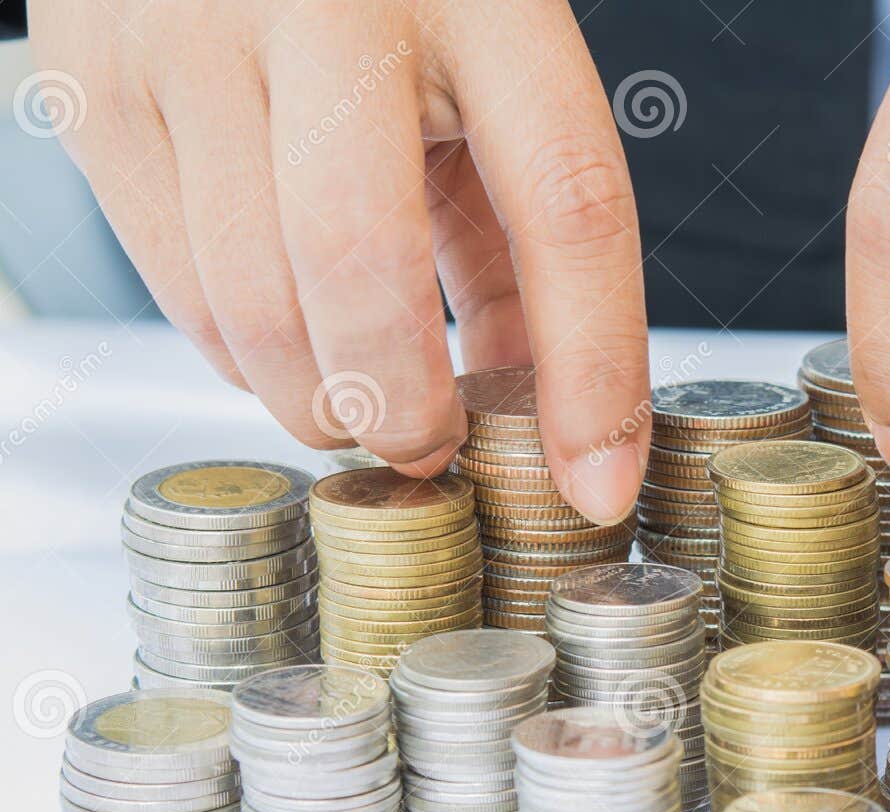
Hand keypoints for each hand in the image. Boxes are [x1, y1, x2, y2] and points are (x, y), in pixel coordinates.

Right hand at [29, 0, 648, 523]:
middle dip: (403, 406)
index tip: (599, 487)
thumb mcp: (486, 77)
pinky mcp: (92, 85)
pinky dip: (245, 354)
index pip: (566, 203)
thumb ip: (517, 230)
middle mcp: (324, 1)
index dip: (592, 367)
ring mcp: (186, 37)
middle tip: (428, 446)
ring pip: (250, 302)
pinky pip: (176, 290)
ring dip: (320, 398)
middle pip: (363, 263)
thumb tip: (544, 417)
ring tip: (358, 396)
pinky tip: (285, 330)